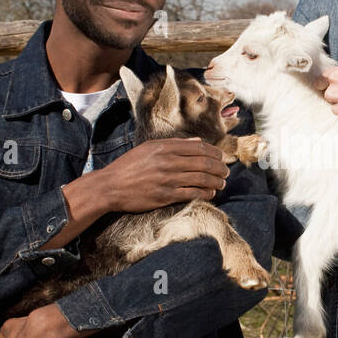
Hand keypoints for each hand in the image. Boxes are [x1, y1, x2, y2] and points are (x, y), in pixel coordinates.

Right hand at [51, 138, 231, 247]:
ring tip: (222, 183)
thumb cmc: (130, 166)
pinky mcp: (166, 195)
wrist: (110, 186)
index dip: (215, 153)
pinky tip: (211, 193)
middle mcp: (168, 161)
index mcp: (165, 147)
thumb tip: (197, 142)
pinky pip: (192, 193)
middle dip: (220, 168)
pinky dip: (205, 193)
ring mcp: (168, 179)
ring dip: (216, 181)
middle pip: (204, 163)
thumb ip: (174, 144)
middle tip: (226, 172)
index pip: (200, 148)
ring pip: (201, 178)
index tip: (222, 158)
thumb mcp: (150, 148)